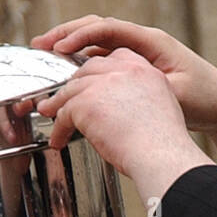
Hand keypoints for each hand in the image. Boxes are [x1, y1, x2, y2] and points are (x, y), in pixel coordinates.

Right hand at [32, 15, 216, 133]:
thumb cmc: (205, 97)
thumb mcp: (177, 93)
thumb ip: (148, 87)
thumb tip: (119, 88)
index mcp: (151, 41)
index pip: (107, 29)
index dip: (79, 35)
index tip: (58, 47)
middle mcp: (142, 43)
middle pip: (96, 30)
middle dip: (66, 35)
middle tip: (39, 44)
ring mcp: (139, 54)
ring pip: (98, 45)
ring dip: (72, 49)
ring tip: (46, 57)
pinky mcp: (137, 68)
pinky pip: (105, 61)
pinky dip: (85, 65)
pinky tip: (68, 76)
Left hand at [36, 48, 212, 202]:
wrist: (161, 156)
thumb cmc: (164, 145)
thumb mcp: (161, 108)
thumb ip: (139, 98)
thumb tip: (121, 109)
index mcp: (144, 70)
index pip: (114, 59)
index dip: (99, 71)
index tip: (92, 83)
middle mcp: (123, 70)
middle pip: (89, 70)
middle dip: (75, 84)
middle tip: (67, 98)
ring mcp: (101, 84)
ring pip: (71, 90)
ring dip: (59, 104)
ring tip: (51, 114)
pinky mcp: (85, 102)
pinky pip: (64, 114)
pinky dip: (59, 128)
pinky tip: (59, 139)